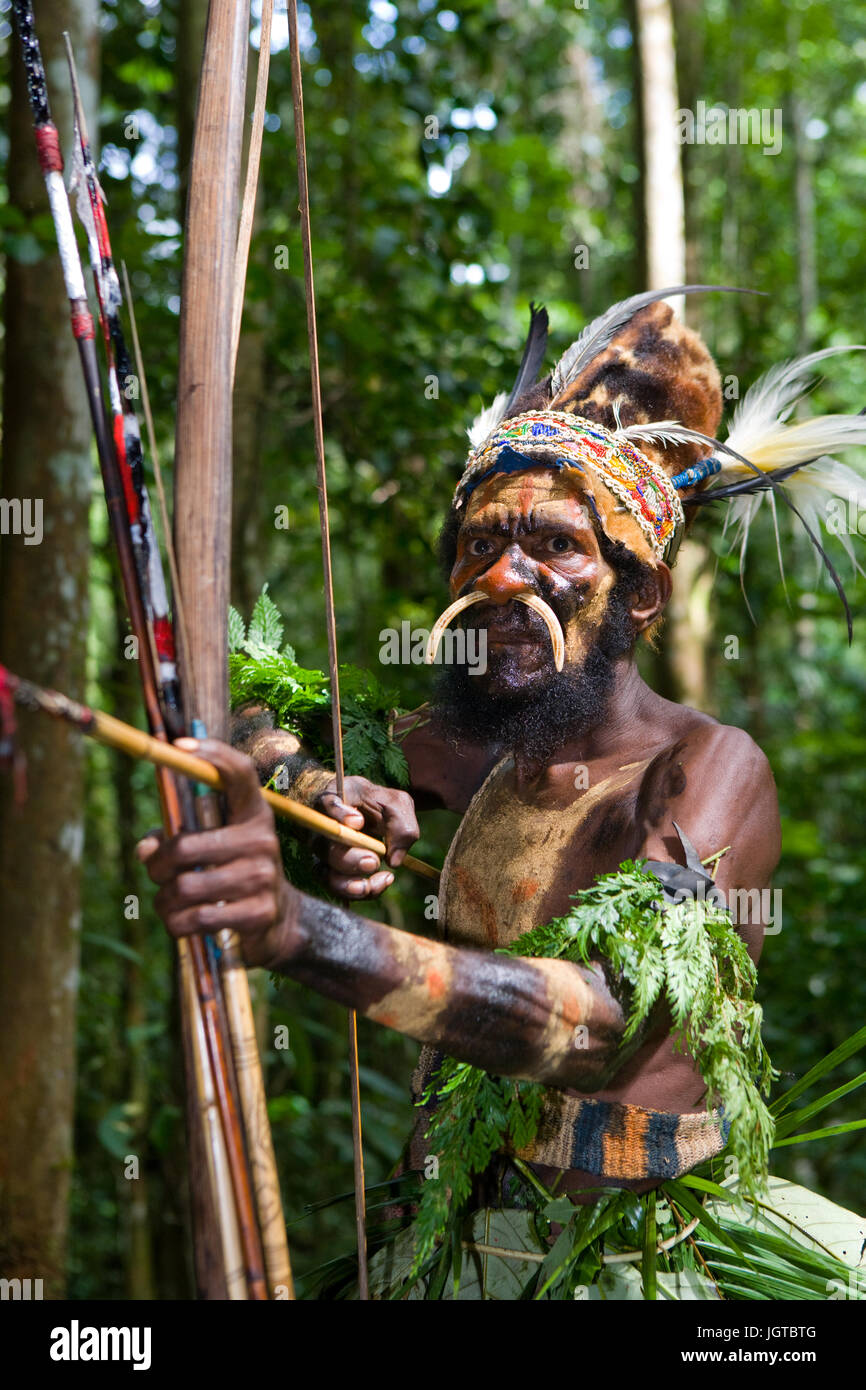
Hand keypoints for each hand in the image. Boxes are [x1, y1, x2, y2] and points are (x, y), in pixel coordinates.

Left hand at [136, 738, 298, 969]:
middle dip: (157, 866)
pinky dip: (177, 924)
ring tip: (167, 903)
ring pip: (186, 887)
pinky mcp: (257, 912)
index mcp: (252, 813)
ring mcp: (263, 876)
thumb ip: (174, 838)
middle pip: (186, 847)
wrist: (277, 919)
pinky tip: (180, 922)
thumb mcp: (210, 846)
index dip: (212, 754)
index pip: (239, 773)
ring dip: (164, 901)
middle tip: (156, 874)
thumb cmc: (231, 871)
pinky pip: (197, 917)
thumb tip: (145, 849)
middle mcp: (262, 839)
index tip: (179, 746)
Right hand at [314, 775, 419, 899]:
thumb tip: (394, 860)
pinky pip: (341, 888)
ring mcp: (325, 853)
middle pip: (323, 846)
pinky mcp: (333, 872)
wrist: (370, 813)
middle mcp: (322, 829)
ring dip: (348, 884)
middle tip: (373, 861)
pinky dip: (363, 891)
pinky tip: (383, 882)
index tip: (358, 821)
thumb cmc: (380, 804)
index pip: (327, 804)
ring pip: (325, 873)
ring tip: (369, 886)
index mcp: (335, 800)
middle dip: (348, 858)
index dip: (338, 814)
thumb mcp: (396, 804)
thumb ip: (400, 823)